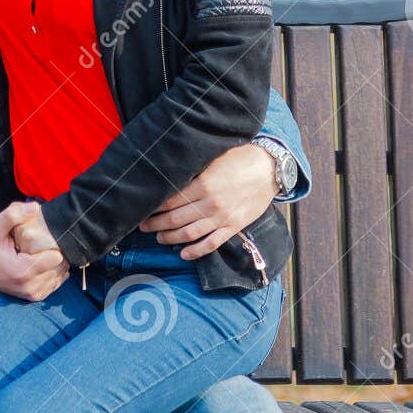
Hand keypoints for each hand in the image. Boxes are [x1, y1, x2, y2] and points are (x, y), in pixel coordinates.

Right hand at [0, 203, 67, 300]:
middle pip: (61, 267)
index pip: (57, 258)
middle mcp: (30, 286)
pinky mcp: (35, 296)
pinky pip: (56, 283)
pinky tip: (44, 261)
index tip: (46, 237)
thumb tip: (35, 207)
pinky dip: (54, 272)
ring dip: (57, 263)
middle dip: (58, 252)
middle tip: (46, 242)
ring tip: (44, 251)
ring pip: (61, 275)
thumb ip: (12, 215)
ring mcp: (33, 294)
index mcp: (23, 270)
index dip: (55, 244)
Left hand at [137, 143, 278, 258]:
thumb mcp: (213, 159)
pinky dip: (196, 251)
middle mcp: (211, 204)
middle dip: (156, 224)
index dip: (155, 206)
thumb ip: (193, 171)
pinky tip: (184, 254)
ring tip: (159, 238)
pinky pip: (212, 243)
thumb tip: (170, 176)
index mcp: (203, 184)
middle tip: (143, 226)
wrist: (268, 168)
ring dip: (171, 238)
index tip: (143, 208)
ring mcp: (223, 217)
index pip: (171, 200)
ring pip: (190, 234)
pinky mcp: (234, 226)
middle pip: (176, 219)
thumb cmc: (239, 158)